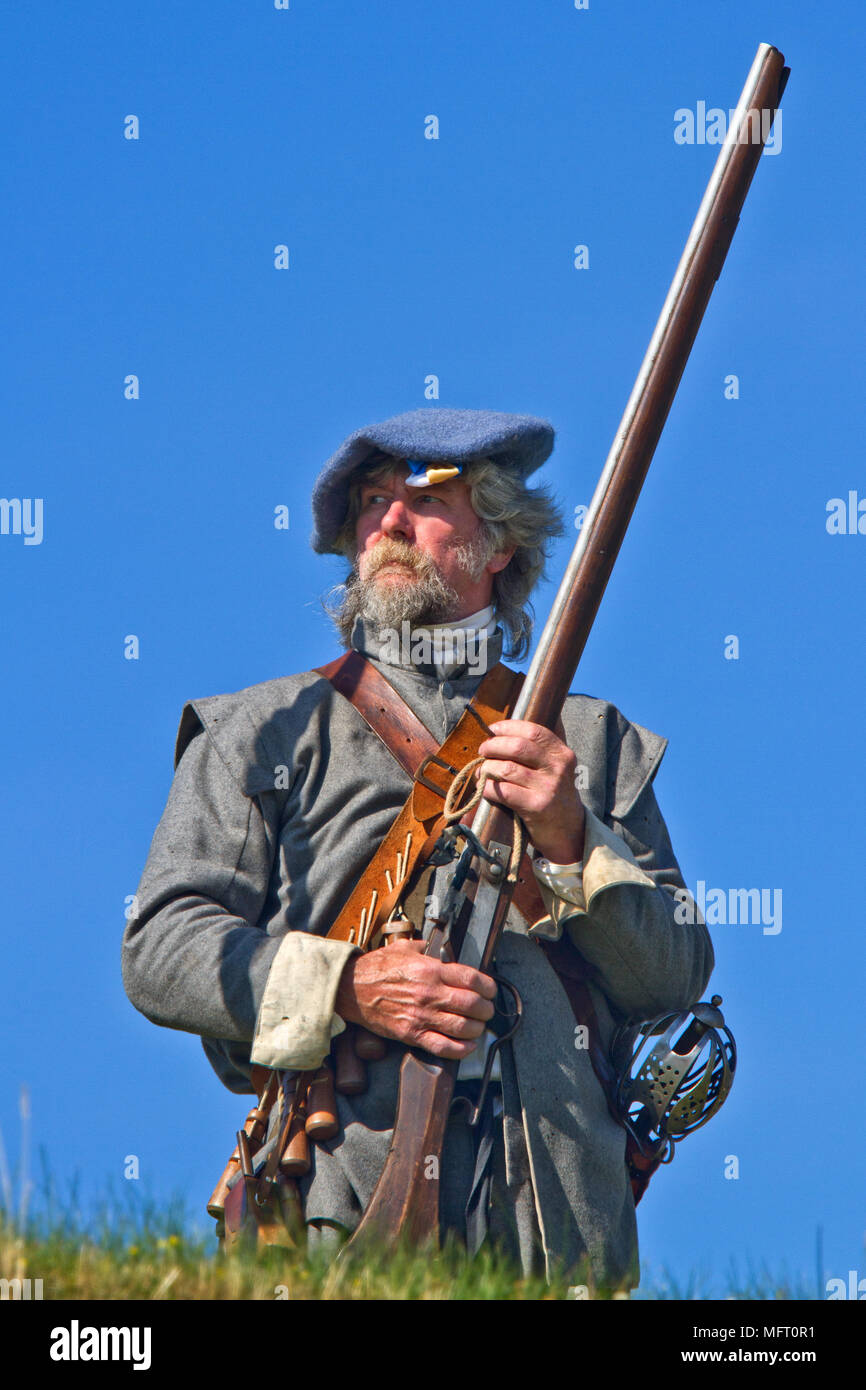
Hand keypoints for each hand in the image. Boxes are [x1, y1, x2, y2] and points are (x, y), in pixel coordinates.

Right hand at [335, 940, 496, 1060]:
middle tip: (487, 1010)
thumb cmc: (376, 968)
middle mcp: (430, 993)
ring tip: (478, 1026)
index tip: (491, 990)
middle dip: (486, 1009)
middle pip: (472, 1004)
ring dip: (477, 1029)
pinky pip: (444, 1047)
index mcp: (430, 970)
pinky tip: (468, 1045)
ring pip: (463, 1027)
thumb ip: (425, 948)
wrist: (351, 989)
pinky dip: (461, 1049)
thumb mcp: (403, 948)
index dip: (488, 986)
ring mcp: (421, 1016)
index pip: (472, 978)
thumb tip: (439, 950)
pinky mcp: (411, 1035)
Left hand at [476, 719, 585, 863]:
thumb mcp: (556, 769)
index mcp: (562, 754)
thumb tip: (500, 733)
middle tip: (483, 751)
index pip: (534, 731)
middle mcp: (558, 768)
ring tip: (482, 771)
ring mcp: (548, 788)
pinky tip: (486, 788)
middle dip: (493, 746)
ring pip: (506, 768)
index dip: (509, 727)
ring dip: (487, 768)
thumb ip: (537, 751)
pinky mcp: (536, 807)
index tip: (493, 729)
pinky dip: (488, 788)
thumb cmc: (553, 795)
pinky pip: (503, 791)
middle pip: (517, 747)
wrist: (568, 830)